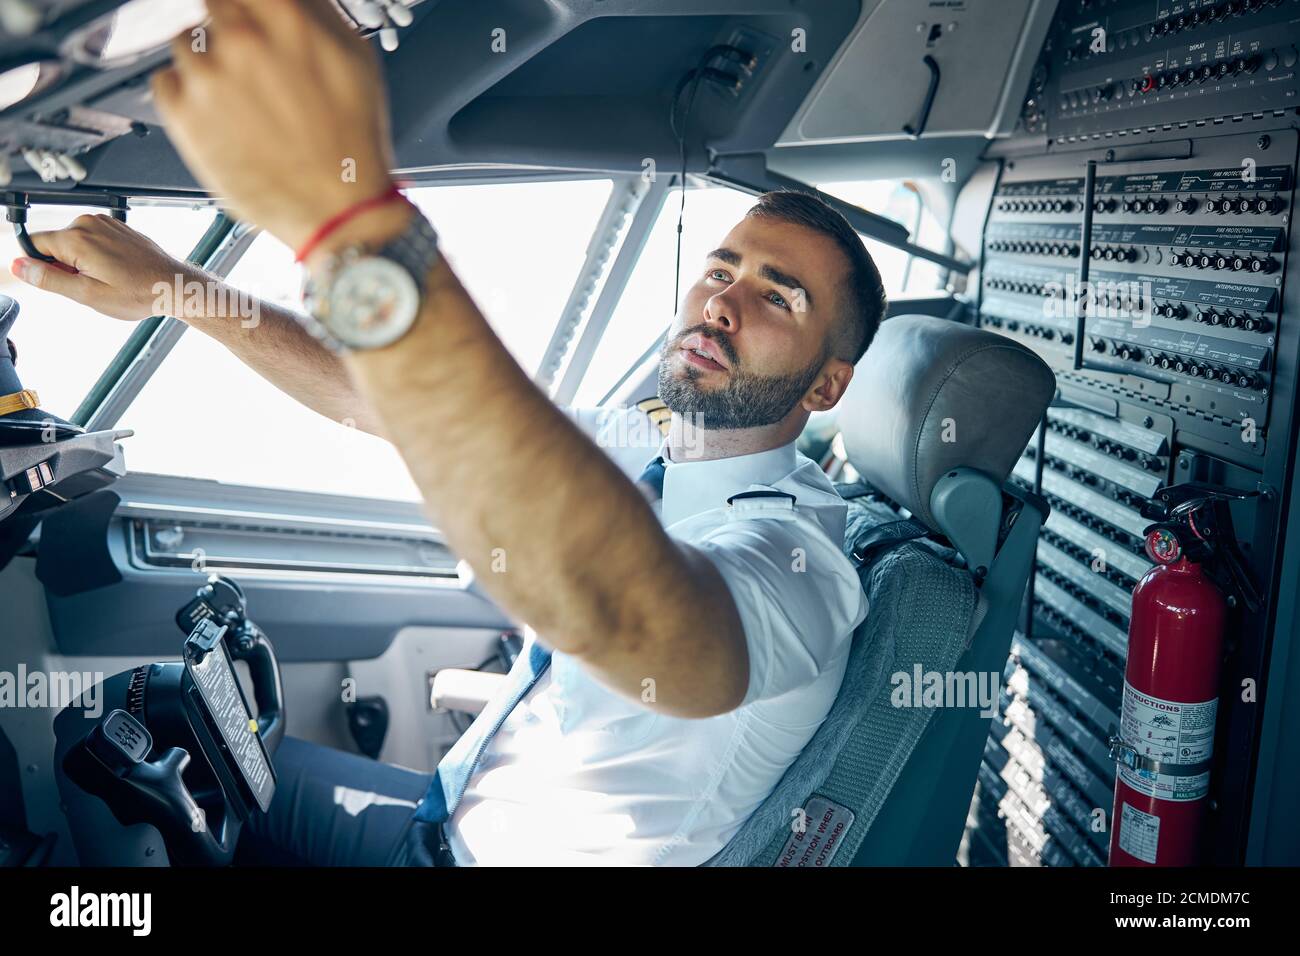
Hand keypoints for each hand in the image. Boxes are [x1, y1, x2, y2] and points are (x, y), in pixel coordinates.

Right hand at [10, 214, 196, 321]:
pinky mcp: (115, 226)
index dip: (41, 267)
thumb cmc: (138, 293)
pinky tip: (116, 270)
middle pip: (53, 244)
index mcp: (75, 238)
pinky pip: (91, 240)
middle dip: (64, 266)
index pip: (32, 245)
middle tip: (91, 284)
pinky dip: (96, 256)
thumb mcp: (88, 294)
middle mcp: (87, 223)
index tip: (63, 281)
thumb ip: (49, 279)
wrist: (174, 285)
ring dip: (81, 262)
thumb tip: (19, 266)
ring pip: (73, 243)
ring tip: (107, 278)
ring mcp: (103, 222)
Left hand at [151, 0, 396, 251]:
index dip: (246, 6)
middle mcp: (240, 38)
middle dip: (230, 30)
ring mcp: (207, 75)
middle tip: (252, 64)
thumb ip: (312, 11)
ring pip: (185, 41)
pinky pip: (165, 80)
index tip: (248, 16)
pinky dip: (185, 93)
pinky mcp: (183, 114)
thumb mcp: (355, 58)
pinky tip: (220, 116)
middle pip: (212, 5)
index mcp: (286, 16)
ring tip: (240, 99)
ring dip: (206, 61)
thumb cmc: (352, 142)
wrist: (338, 210)